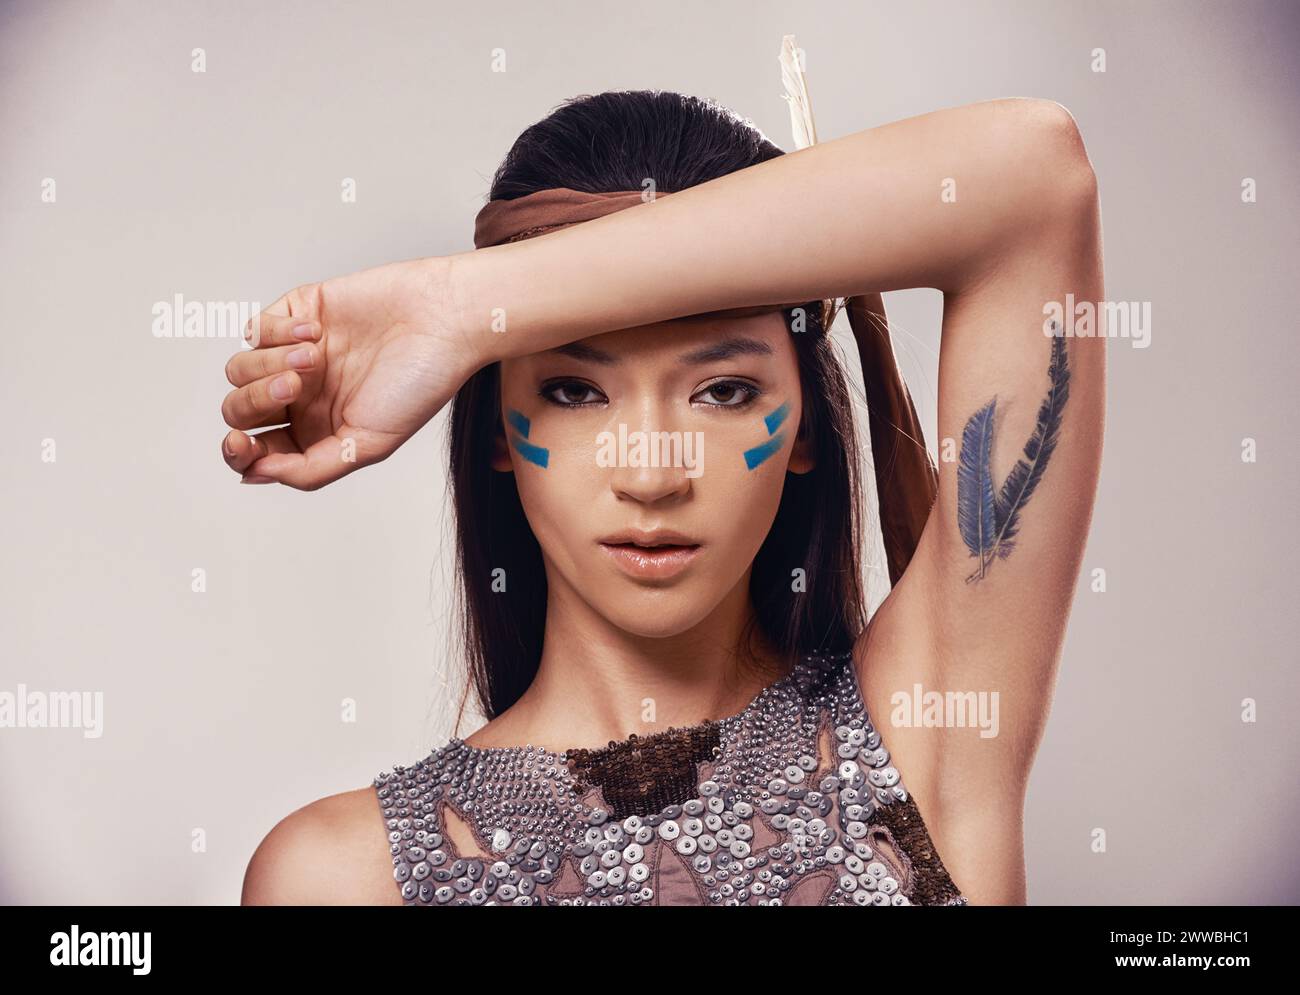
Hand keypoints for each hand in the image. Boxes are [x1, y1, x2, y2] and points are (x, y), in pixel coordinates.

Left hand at [220, 256, 478, 489]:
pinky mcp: (296, 314)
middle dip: (257, 399)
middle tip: (295, 385)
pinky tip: (316, 332)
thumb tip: (253, 474)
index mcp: (317, 432)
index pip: (257, 451)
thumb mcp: (370, 443)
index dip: (238, 452)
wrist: (442, 320)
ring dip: (269, 363)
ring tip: (314, 355)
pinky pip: (254, 329)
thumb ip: (311, 469)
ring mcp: (295, 355)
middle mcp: (303, 397)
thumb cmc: (419, 383)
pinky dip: (275, 332)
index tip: (240, 444)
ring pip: (239, 370)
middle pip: (240, 411)